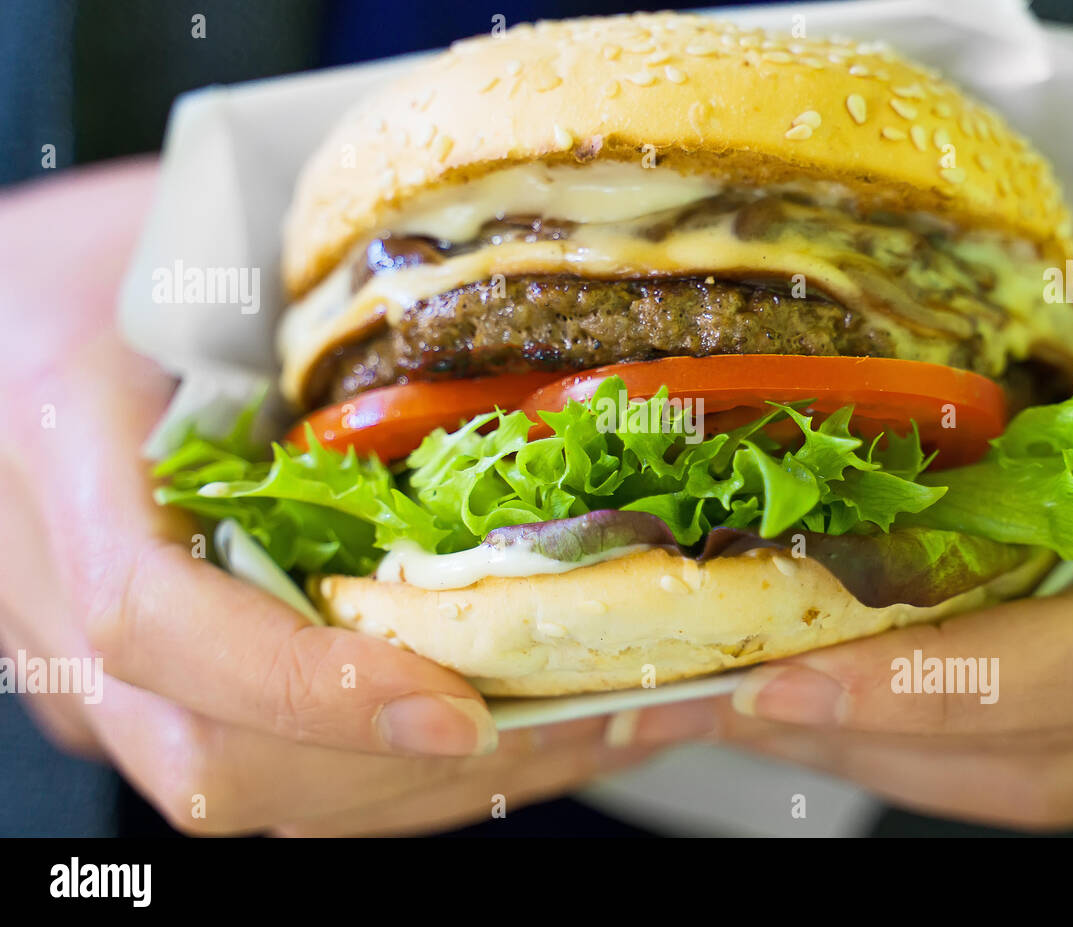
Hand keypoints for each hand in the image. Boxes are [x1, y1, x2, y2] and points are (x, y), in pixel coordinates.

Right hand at [0, 161, 650, 834]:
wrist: (12, 316)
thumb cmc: (98, 260)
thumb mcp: (188, 247)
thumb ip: (303, 314)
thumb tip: (502, 343)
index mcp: (64, 460)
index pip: (157, 625)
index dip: (307, 688)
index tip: (458, 709)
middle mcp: (62, 600)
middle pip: (224, 756)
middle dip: (420, 766)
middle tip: (590, 716)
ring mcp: (99, 669)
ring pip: (264, 789)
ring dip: (438, 782)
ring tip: (593, 726)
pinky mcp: (152, 694)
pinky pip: (280, 771)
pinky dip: (406, 770)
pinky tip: (524, 726)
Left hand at [619, 259, 1072, 829]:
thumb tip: (938, 361)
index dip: (943, 685)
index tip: (791, 678)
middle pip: (1047, 758)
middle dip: (865, 738)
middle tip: (724, 697)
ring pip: (1058, 794)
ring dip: (898, 761)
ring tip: (776, 714)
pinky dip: (970, 762)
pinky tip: (886, 722)